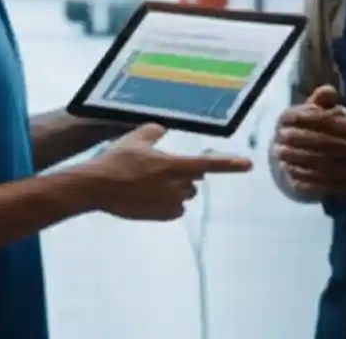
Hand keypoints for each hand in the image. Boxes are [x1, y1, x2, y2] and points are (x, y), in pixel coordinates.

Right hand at [83, 123, 252, 220]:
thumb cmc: (116, 160)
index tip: (248, 164)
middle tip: (160, 168)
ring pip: (184, 195)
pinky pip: (174, 209)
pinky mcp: (161, 216)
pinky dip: (167, 203)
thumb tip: (161, 130)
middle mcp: (175, 187)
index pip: (208, 164)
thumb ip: (154, 131)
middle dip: (184, 175)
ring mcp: (169, 204)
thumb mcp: (135, 137)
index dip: (229, 164)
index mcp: (173, 166)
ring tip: (149, 183)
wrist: (97, 187)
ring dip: (175, 189)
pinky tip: (147, 196)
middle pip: (193, 180)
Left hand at [274, 94, 345, 197]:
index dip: (306, 121)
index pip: (328, 124)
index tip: (289, 119)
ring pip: (322, 166)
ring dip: (299, 161)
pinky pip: (331, 185)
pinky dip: (311, 183)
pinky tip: (296, 179)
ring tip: (281, 158)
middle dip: (297, 141)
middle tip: (279, 139)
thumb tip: (333, 114)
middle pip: (321, 145)